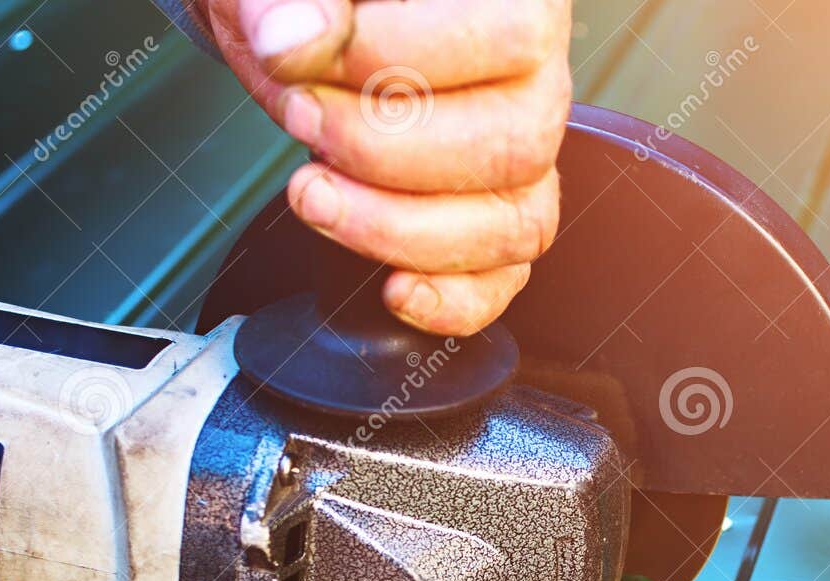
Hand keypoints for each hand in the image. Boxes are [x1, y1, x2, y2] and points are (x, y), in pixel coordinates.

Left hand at [198, 0, 571, 335]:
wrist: (296, 30)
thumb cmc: (312, 0)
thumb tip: (291, 41)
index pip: (507, 36)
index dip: (394, 58)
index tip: (297, 56)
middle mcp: (538, 81)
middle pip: (515, 144)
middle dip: (385, 152)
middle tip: (301, 121)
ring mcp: (523, 160)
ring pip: (515, 225)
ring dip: (400, 230)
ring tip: (313, 196)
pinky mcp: (493, 221)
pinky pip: (503, 281)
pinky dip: (452, 301)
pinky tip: (392, 290)